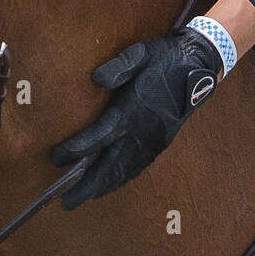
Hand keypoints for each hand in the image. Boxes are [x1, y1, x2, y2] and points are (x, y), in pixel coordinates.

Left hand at [51, 28, 223, 209]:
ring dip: (102, 188)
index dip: (76, 150)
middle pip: (110, 166)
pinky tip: (109, 186)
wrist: (198, 67)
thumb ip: (119, 66)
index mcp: (133, 111)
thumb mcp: (140, 54)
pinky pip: (137, 168)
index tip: (56, 158)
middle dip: (87, 186)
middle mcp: (142, 132)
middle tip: (65, 202)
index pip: (99, 136)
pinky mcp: (160, 143)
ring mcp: (152, 141)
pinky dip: (120, 181)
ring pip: (124, 172)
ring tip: (82, 198)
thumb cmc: (164, 59)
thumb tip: (96, 79)